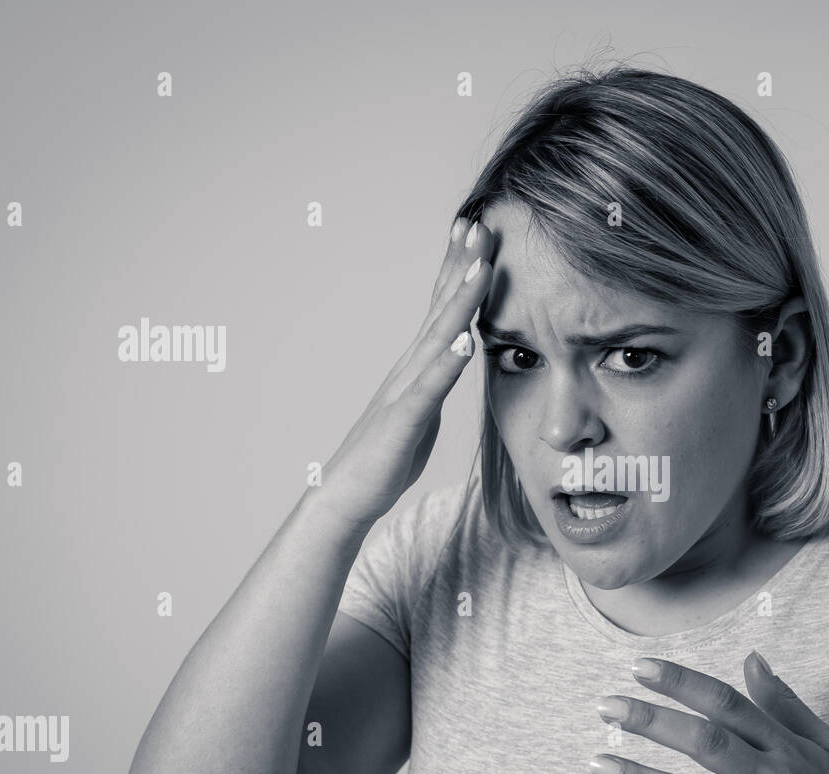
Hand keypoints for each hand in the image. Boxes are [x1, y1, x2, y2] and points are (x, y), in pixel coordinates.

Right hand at [313, 217, 493, 532]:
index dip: (459, 269)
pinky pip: (429, 388)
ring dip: (459, 302)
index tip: (478, 232)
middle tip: (480, 224)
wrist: (348, 494)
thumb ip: (441, 376)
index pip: (442, 307)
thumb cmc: (387, 455)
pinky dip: (447, 363)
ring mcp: (405, 391)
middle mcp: (410, 368)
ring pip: (437, 338)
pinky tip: (464, 340)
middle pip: (440, 308)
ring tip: (481, 268)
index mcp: (418, 364)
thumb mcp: (424, 407)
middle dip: (460, 265)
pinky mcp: (404, 421)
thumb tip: (462, 348)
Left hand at [589, 652, 828, 773]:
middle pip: (707, 742)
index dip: (681, 682)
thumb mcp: (821, 745)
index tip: (638, 667)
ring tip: (600, 764)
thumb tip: (752, 657)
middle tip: (607, 706)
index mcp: (786, 747)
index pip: (727, 703)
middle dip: (653, 721)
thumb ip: (782, 702)